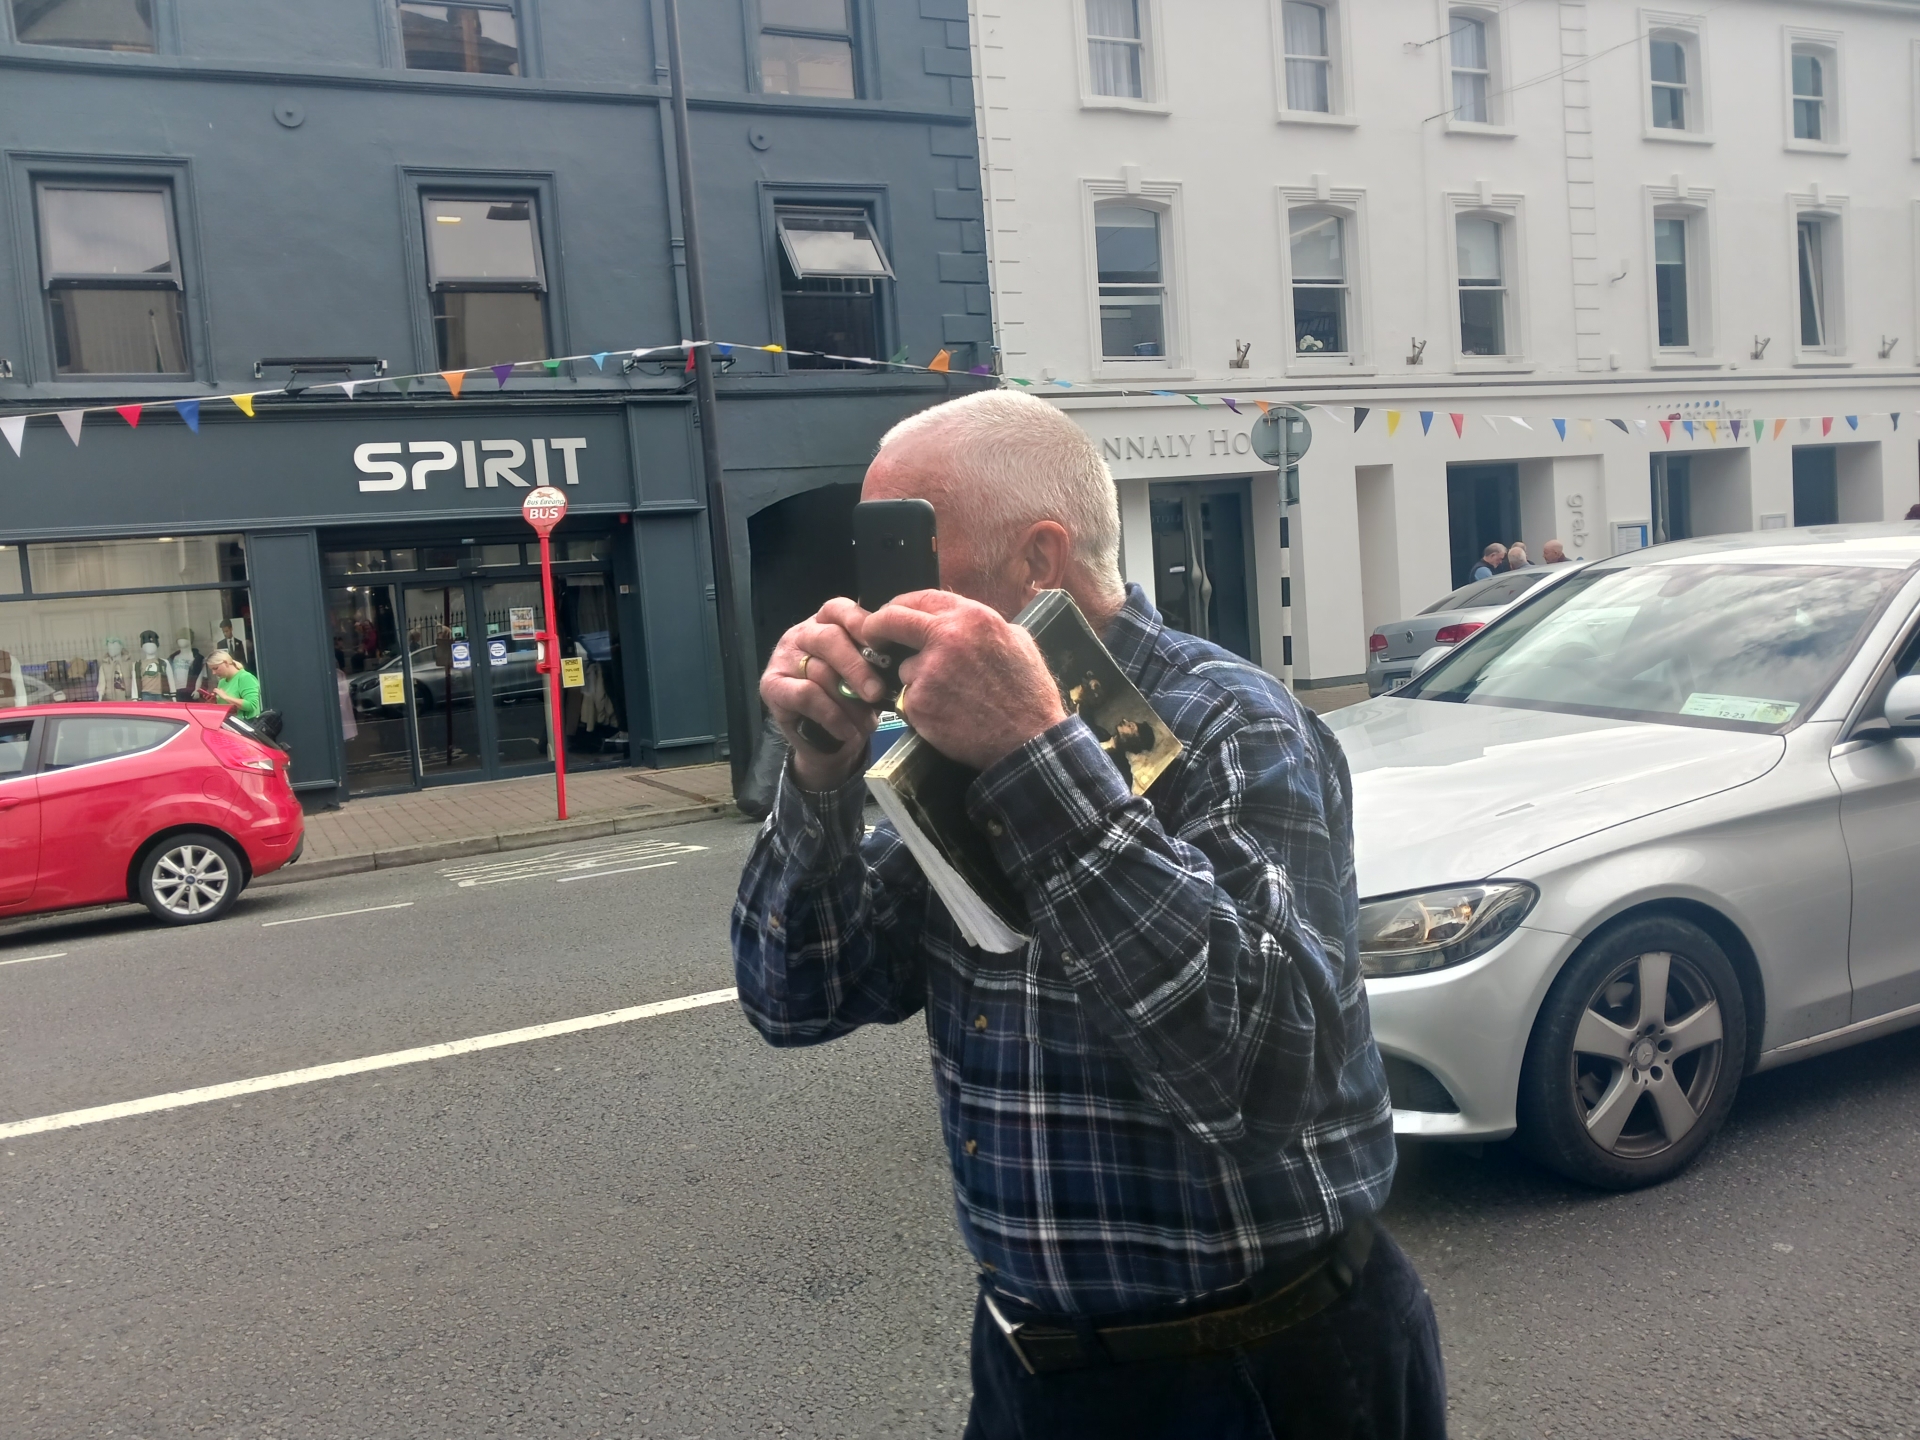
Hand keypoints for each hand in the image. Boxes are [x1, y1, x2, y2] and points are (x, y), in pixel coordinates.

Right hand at [761, 597, 888, 790]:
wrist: (822, 743)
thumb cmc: (847, 702)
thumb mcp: (863, 677)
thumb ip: (873, 661)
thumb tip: (896, 659)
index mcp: (826, 624)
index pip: (841, 610)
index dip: (862, 624)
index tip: (883, 645)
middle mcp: (801, 635)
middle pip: (829, 638)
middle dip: (857, 667)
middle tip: (877, 693)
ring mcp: (783, 659)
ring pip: (821, 672)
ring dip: (849, 703)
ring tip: (866, 725)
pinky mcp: (772, 686)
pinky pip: (806, 695)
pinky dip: (832, 715)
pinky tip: (846, 731)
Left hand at [860, 590, 1065, 770]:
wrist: (1027, 739)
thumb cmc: (1028, 693)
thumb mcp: (1017, 642)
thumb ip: (983, 627)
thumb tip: (961, 622)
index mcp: (972, 618)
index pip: (922, 597)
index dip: (900, 605)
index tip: (891, 614)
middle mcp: (947, 638)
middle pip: (892, 620)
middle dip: (876, 627)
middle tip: (872, 637)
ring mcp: (929, 671)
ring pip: (904, 668)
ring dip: (917, 681)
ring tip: (951, 699)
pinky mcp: (918, 702)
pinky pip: (909, 699)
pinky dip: (922, 708)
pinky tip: (948, 716)